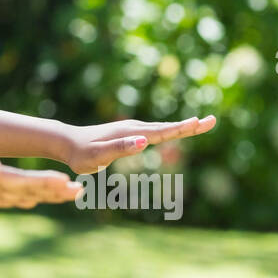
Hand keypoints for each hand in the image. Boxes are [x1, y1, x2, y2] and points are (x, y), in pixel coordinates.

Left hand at [57, 115, 216, 173]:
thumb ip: (120, 148)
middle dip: (190, 125)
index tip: (202, 122)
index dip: (184, 128)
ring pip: (161, 128)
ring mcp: (130, 130)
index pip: (162, 132)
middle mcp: (133, 129)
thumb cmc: (80, 154)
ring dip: (181, 126)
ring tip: (198, 124)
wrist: (65, 143)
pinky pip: (153, 131)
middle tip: (212, 121)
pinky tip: (171, 131)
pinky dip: (167, 130)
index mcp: (130, 134)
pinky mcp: (126, 134)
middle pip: (167, 127)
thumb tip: (145, 141)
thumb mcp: (98, 156)